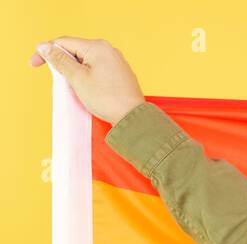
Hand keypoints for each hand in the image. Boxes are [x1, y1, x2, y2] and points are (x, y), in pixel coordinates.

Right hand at [30, 37, 144, 125]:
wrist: (132, 119)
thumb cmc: (107, 99)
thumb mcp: (77, 78)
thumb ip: (59, 61)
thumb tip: (45, 47)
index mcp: (98, 47)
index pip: (64, 43)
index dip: (47, 52)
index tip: (35, 64)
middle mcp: (109, 50)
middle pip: (75, 51)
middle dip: (63, 64)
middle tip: (60, 80)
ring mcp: (116, 62)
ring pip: (86, 61)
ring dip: (75, 72)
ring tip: (76, 88)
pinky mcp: (120, 74)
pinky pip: (97, 70)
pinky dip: (87, 77)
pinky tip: (88, 90)